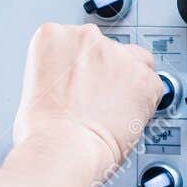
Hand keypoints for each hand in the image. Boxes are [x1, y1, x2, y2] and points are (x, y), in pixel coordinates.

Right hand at [12, 23, 159, 181]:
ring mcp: (118, 54)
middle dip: (102, 72)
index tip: (77, 85)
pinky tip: (126, 119)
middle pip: (104, 49)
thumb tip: (74, 82)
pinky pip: (151, 85)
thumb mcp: (35, 87)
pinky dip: (144, 102)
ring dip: (125, 84)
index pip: (75, 41)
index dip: (78, 67)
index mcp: (53, 35)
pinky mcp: (144, 75)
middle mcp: (87, 36)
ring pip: (132, 63)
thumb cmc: (44, 131)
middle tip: (93, 102)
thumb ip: (58, 73)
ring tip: (110, 113)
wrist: (65, 151)